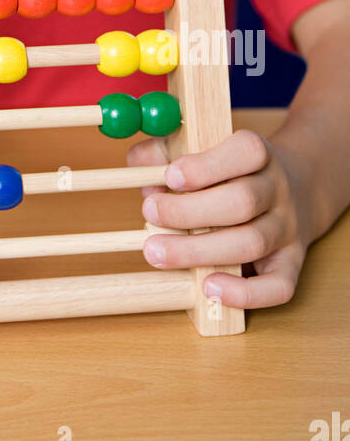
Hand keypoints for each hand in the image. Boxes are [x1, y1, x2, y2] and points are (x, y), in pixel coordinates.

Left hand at [126, 129, 317, 309]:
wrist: (297, 188)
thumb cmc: (229, 171)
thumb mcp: (199, 147)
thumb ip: (164, 152)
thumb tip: (142, 171)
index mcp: (258, 154)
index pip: (246, 152)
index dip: (207, 166)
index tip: (170, 176)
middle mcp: (278, 189)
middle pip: (242, 201)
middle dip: (189, 211)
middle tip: (149, 213)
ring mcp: (287, 228)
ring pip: (252, 242)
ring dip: (200, 252)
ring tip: (157, 253)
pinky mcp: (291, 264)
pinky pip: (279, 286)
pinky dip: (245, 293)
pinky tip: (208, 287)